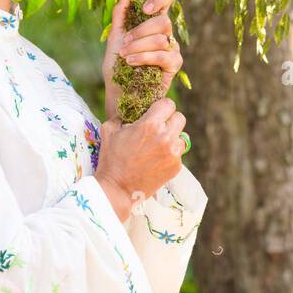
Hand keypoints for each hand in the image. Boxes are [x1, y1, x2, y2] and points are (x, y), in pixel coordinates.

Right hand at [94, 98, 187, 223]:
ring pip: (182, 136)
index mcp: (150, 124)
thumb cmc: (111, 158)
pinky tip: (157, 159)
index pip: (168, 104)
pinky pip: (179, 153)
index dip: (161, 107)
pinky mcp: (176, 166)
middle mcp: (165, 136)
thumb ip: (122, 115)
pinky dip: (170, 153)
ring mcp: (173, 153)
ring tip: (158, 145)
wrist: (117, 189)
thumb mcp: (109, 129)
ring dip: (172, 137)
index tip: (155, 113)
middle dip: (169, 120)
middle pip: (179, 118)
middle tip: (158, 128)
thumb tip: (129, 109)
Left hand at [101, 0, 181, 120]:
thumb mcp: (114, 37)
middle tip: (125, 42)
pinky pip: (163, 56)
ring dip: (139, 47)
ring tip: (124, 56)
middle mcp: (165, 33)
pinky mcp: (174, 66)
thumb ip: (121, 13)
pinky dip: (144, 57)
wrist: (118, 94)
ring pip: (162, 39)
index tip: (144, 8)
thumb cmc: (117, 67)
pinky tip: (131, 62)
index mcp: (152, 22)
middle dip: (141, 31)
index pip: (166, 0)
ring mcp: (172, 49)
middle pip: (164, 21)